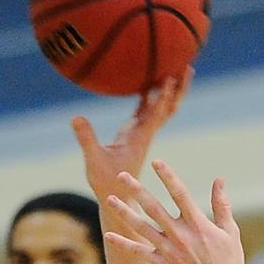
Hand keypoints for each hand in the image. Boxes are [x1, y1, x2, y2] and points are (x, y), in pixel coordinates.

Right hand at [72, 73, 190, 203]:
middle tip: (187, 65)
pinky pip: (147, 110)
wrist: (117, 198)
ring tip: (177, 67)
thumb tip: (75, 117)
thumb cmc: (107, 182)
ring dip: (170, 90)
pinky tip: (151, 79)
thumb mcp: (94, 160)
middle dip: (178, 89)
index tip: (172, 78)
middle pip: (168, 108)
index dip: (164, 97)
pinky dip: (151, 95)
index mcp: (140, 138)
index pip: (156, 114)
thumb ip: (86, 139)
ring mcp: (142, 132)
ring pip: (161, 108)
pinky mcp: (135, 133)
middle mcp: (145, 133)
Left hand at [103, 161, 247, 263]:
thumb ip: (221, 204)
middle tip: (121, 175)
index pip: (180, 194)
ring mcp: (170, 251)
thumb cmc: (229, 261)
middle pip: (154, 208)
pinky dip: (124, 245)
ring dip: (125, 213)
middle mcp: (181, 236)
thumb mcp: (230, 231)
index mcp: (198, 225)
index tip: (157, 162)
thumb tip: (219, 179)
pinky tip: (109, 235)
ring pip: (142, 228)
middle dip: (137, 191)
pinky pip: (140, 253)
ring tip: (109, 199)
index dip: (168, 176)